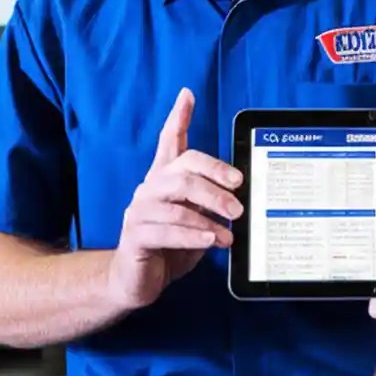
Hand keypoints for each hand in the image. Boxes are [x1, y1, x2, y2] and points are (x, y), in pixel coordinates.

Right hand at [108, 88, 243, 309]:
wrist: (137, 280)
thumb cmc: (171, 246)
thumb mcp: (196, 218)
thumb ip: (211, 201)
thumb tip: (241, 191)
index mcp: (164, 179)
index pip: (169, 141)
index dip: (178, 117)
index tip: (187, 94)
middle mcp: (150, 188)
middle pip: (183, 171)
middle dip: (216, 186)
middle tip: (240, 206)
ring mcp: (139, 211)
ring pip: (176, 202)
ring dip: (209, 218)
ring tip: (229, 234)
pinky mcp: (134, 236)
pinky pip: (166, 230)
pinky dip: (192, 235)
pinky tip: (210, 241)